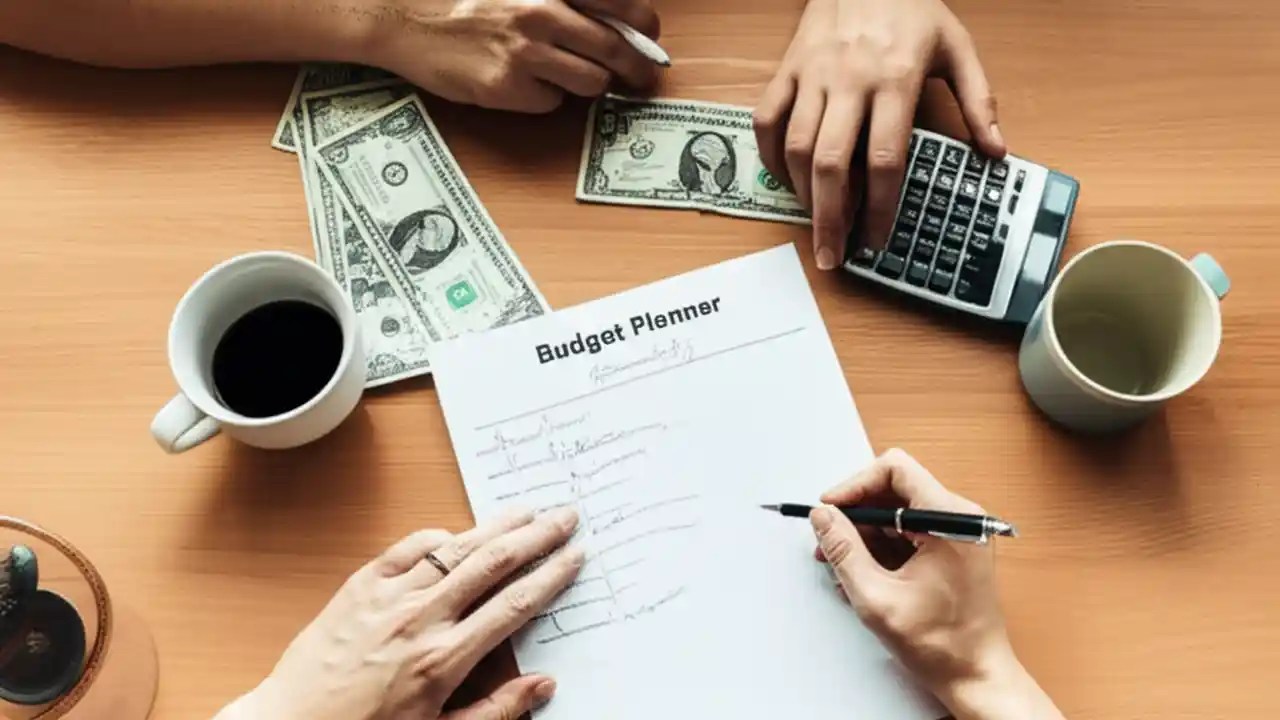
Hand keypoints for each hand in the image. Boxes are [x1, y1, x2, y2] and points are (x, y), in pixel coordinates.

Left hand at [216, 508, 584, 719]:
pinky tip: (455, 532)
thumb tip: (543, 684)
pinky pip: (405, 548)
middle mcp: (420, 620)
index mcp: (444, 660)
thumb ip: (496, 710)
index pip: (514, 605)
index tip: (575, 556)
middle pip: (492, 564)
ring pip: (454, 548)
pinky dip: (435, 535)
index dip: (551, 576)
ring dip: (494, 525)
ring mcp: (388, 598)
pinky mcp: (359, 587)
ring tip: (525, 510)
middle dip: (535, 535)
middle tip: (564, 515)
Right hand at [360, 0, 660, 112]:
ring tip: (568, 75)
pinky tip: (522, 81)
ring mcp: (526, 51)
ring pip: (593, 82)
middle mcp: (544, 11)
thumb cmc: (467, 0)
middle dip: (639, 69)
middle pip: (618, 49)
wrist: (406, 18)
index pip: (626, 5)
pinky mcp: (507, 86)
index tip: (650, 38)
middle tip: (642, 78)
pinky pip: (552, 102)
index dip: (646, 27)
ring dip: (590, 84)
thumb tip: (622, 18)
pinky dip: (547, 97)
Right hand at [753, 0, 1004, 269]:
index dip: (880, 207)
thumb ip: (978, 101)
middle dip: (830, 218)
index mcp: (895, 79)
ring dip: (801, 196)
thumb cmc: (912, 8)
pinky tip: (784, 180)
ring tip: (814, 225)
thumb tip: (996, 153)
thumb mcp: (958, 47)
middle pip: (831, 163)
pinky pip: (766, 120)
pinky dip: (769, 156)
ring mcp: (811, 75)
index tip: (878, 240)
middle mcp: (849, 81)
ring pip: (795, 148)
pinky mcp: (786, 69)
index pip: (884, 159)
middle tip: (831, 256)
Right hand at [810, 450, 1063, 719]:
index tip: (830, 509)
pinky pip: (907, 532)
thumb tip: (822, 516)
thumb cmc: (941, 644)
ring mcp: (957, 533)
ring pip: (897, 511)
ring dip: (864, 532)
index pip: (895, 470)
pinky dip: (880, 547)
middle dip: (855, 512)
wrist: (977, 676)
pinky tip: (860, 573)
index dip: (855, 485)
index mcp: (951, 520)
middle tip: (827, 539)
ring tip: (838, 562)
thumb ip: (844, 551)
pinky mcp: (951, 549)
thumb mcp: (877, 597)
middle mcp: (959, 518)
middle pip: (894, 489)